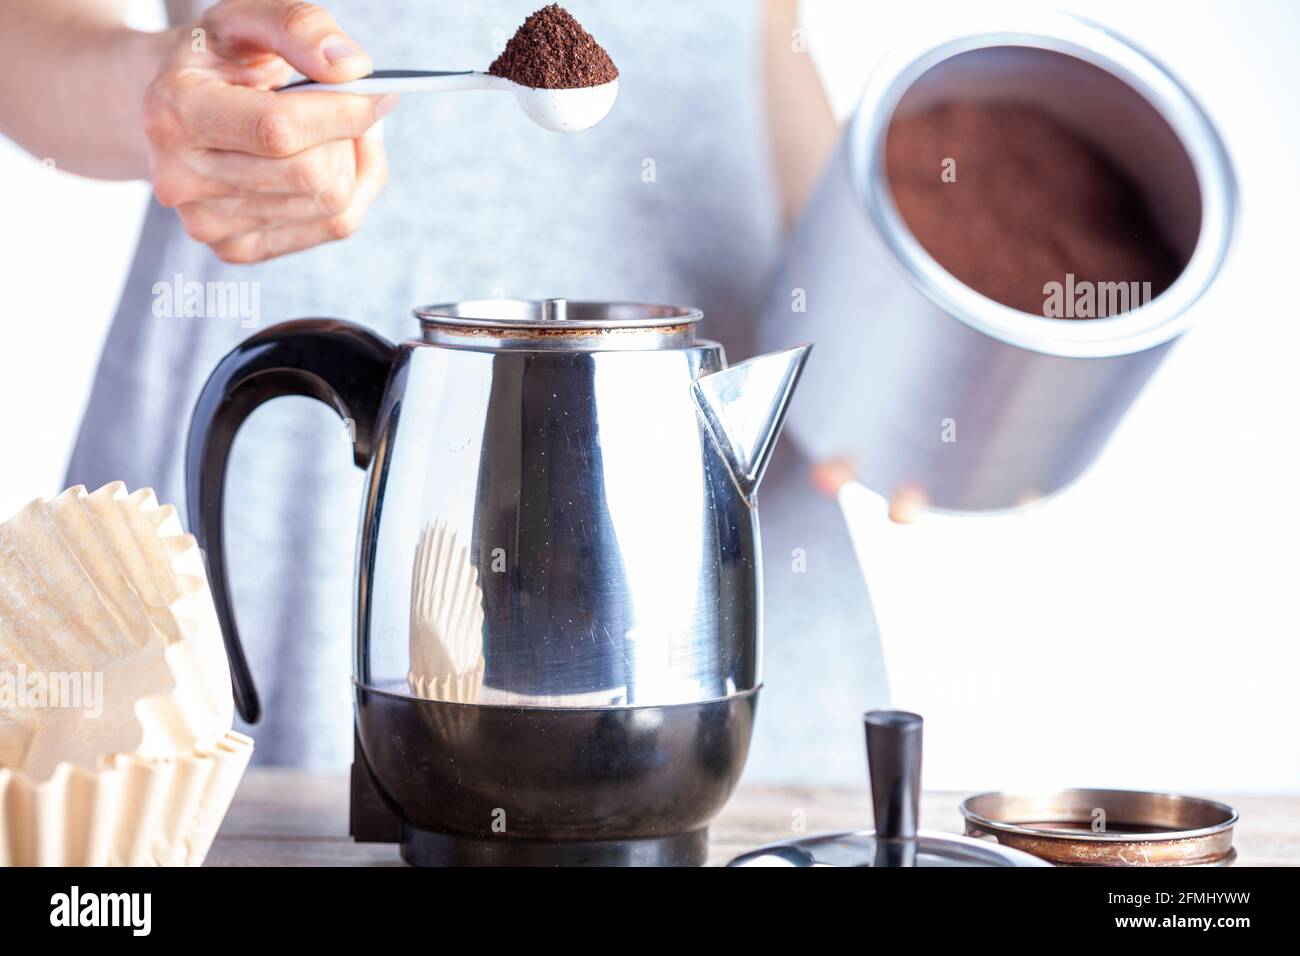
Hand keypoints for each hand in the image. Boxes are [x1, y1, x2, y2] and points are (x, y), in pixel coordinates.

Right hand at [142, 0, 394, 262]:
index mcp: (174, 111)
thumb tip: (352, 68)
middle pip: (312, 176)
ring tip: (325, 130)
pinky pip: (331, 227)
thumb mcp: (248, 20)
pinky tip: (326, 161)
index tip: (379, 94)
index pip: (278, 130)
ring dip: (351, 162)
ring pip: (331, 205)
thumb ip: (297, 26)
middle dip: (346, 137)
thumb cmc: (220, 60)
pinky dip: (350, 191)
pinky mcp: (236, 250)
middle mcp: (180, 178)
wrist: (179, 108)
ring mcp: (206, 224)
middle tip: (346, 108)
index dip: (343, 112)